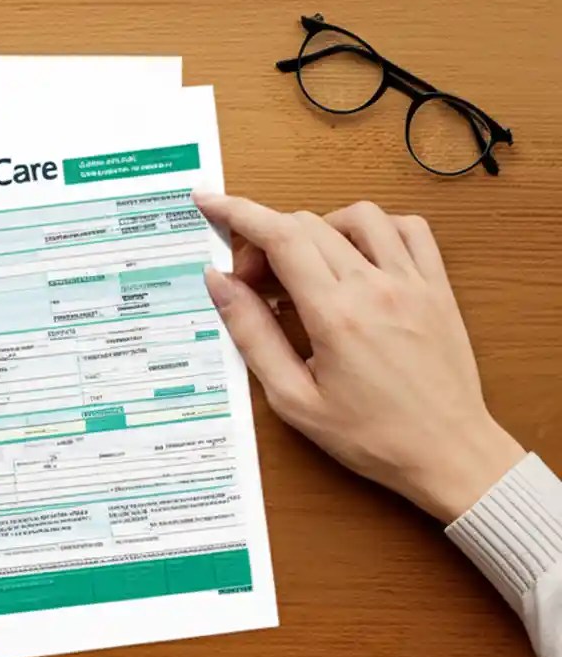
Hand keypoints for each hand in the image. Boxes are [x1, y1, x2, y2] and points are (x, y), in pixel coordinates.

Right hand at [193, 194, 523, 522]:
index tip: (209, 203)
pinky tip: (357, 256)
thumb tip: (219, 284)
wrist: (448, 453)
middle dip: (266, 241)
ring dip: (318, 228)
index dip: (237, 213)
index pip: (280, 238)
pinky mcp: (436, 288)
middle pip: (307, 225)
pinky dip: (374, 228)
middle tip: (253, 284)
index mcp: (335, 315)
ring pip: (357, 217)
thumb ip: (252, 334)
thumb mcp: (293, 399)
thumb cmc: (371, 436)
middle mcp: (376, 287)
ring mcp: (412, 282)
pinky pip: (409, 229)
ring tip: (305, 268)